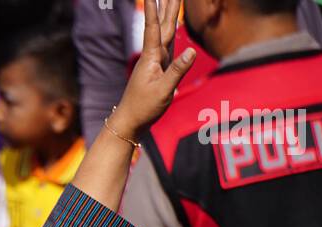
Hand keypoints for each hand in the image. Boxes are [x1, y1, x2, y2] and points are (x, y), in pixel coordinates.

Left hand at [110, 0, 195, 140]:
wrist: (130, 121)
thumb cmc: (144, 108)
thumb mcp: (163, 91)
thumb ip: (177, 71)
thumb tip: (191, 51)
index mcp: (152, 57)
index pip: (154, 26)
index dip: (155, 8)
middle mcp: (154, 54)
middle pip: (164, 22)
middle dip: (169, 3)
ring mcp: (157, 59)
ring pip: (166, 30)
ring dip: (169, 12)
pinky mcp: (160, 67)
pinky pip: (168, 43)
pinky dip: (170, 29)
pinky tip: (171, 23)